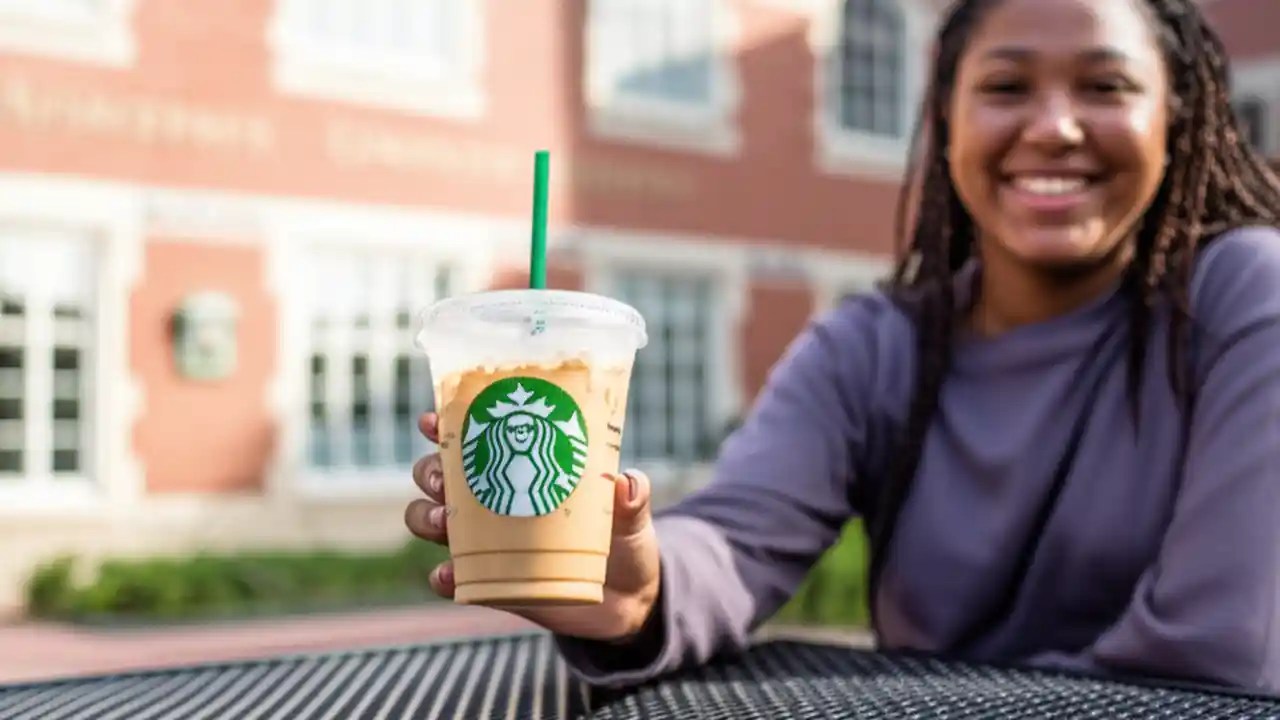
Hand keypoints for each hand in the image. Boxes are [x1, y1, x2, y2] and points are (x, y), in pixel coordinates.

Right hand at [405, 412, 662, 641]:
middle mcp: (492, 501)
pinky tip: (450, 576)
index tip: (431, 421)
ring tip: (446, 522)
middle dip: (430, 472)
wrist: (627, 599)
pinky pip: (453, 579)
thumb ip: (631, 497)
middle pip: (438, 476)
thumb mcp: (631, 515)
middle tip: (444, 480)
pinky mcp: (490, 583)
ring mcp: (486, 543)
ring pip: (432, 520)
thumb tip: (625, 482)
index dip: (445, 426)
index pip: (474, 439)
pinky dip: (444, 577)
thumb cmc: (624, 539)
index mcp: (520, 469)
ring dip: (428, 517)